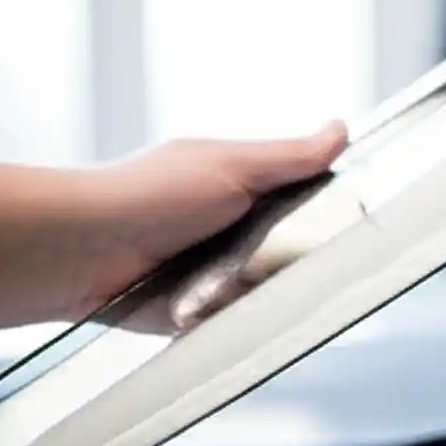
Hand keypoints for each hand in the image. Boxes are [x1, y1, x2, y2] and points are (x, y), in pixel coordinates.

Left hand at [72, 121, 348, 317]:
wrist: (82, 254)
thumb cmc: (149, 196)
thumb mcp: (233, 166)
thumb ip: (289, 156)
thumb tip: (340, 129)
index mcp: (243, 183)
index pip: (306, 191)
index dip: (334, 201)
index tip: (364, 211)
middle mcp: (233, 224)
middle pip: (297, 241)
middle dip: (311, 251)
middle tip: (332, 258)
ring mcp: (218, 268)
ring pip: (273, 282)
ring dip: (281, 286)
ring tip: (294, 288)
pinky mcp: (202, 309)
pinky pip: (242, 316)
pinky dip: (251, 316)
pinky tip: (259, 313)